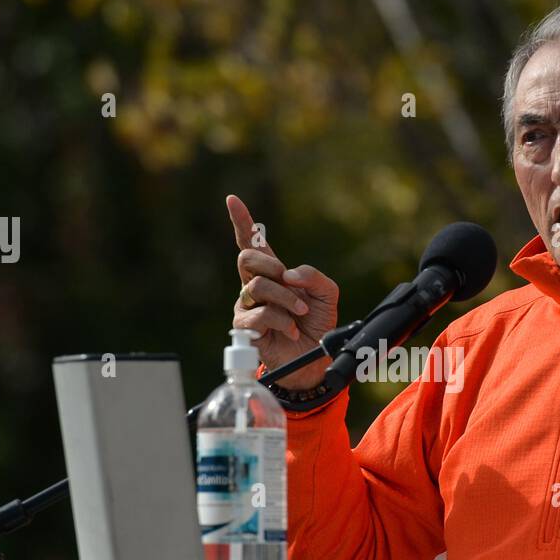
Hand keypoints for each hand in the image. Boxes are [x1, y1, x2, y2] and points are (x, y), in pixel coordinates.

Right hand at [227, 194, 338, 390]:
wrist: (315, 359)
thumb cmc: (318, 324)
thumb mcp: (327, 294)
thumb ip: (312, 276)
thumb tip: (289, 274)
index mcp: (274, 273)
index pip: (253, 244)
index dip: (242, 222)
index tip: (232, 200)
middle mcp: (256, 287)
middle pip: (246, 258)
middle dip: (270, 265)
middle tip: (289, 281)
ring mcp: (248, 306)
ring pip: (257, 286)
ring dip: (285, 299)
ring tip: (300, 313)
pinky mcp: (245, 328)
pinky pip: (257, 314)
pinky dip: (280, 320)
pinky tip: (291, 330)